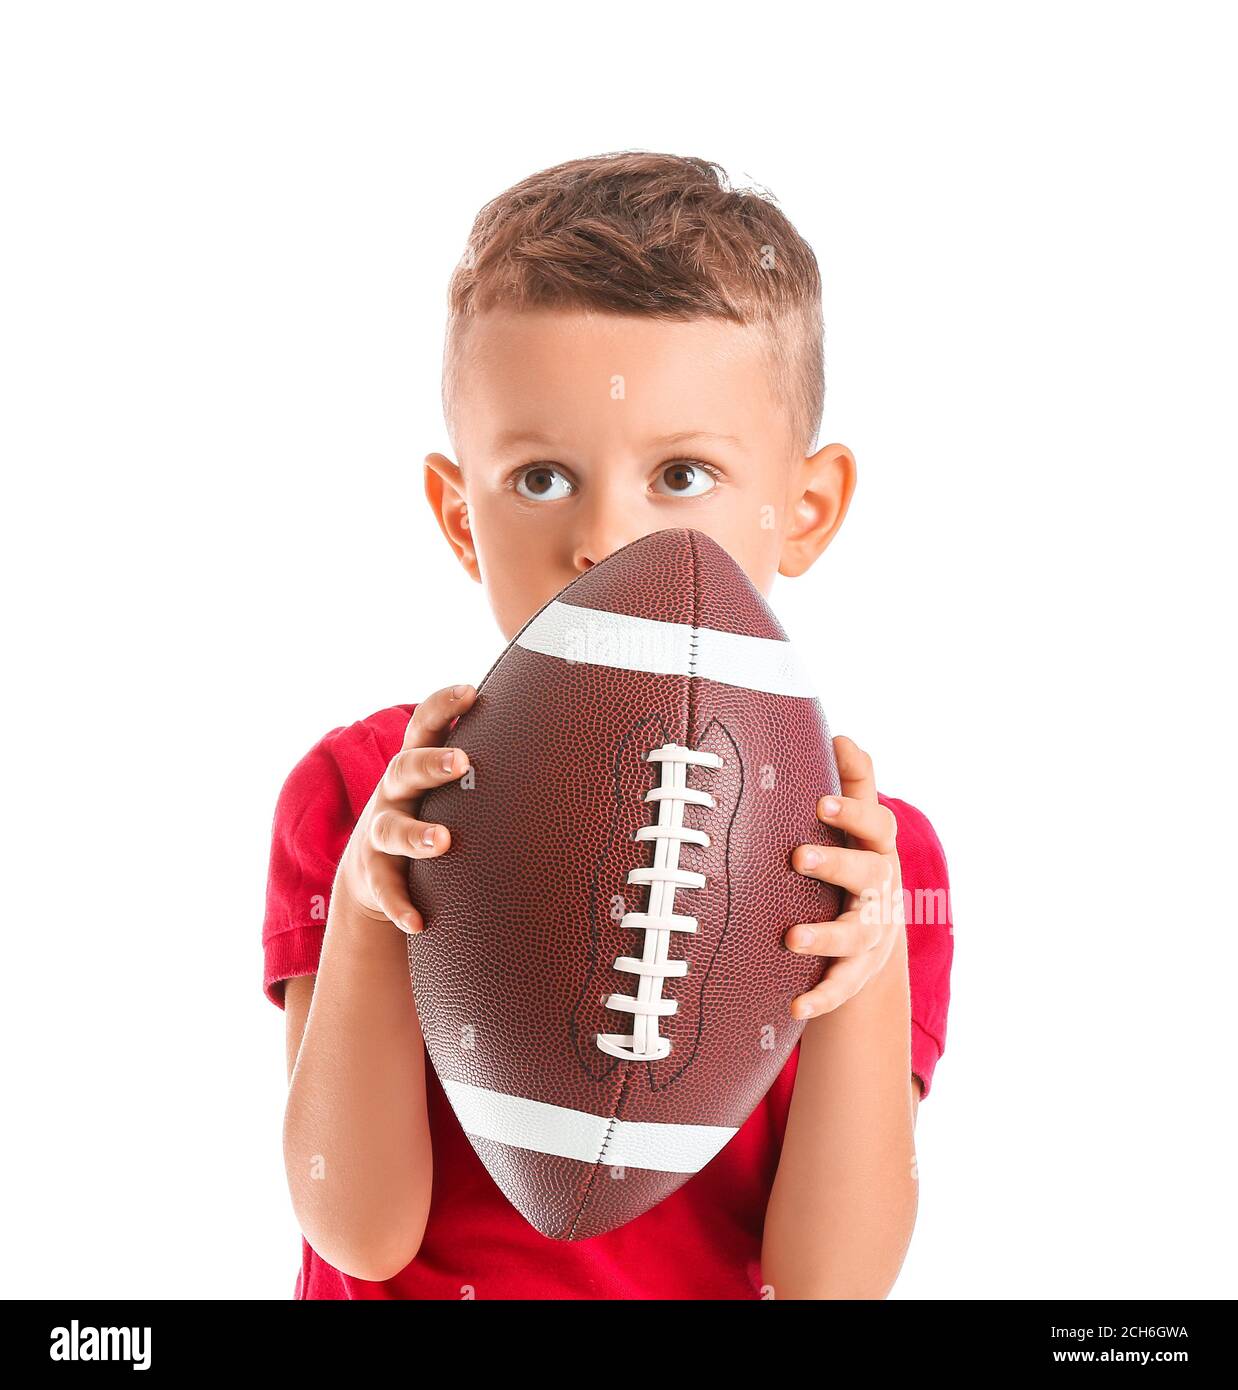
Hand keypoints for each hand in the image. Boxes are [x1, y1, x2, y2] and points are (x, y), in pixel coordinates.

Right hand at [332, 682, 475, 934]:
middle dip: (431, 763)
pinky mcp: (375, 874)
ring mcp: (381, 833)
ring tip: (444, 841)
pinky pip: (385, 890)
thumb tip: (556, 733)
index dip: (443, 706)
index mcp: (416, 764)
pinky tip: (418, 922)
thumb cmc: (432, 814)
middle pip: (404, 769)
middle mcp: (394, 793)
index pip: (424, 725)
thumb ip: (484, 764)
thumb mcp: (448, 787)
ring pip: (391, 829)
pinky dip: (399, 905)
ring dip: (416, 835)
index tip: (471, 691)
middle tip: (461, 760)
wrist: (375, 870)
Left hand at [785, 736, 903, 1018]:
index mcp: (878, 849)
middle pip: (868, 876)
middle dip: (836, 865)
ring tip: (791, 938)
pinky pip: (841, 987)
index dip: (853, 813)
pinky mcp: (858, 971)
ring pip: (854, 936)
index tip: (819, 802)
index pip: (877, 826)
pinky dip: (820, 998)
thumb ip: (855, 783)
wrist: (874, 934)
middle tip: (798, 856)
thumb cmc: (856, 861)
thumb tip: (842, 734)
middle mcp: (881, 890)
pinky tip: (795, 1006)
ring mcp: (872, 933)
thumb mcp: (860, 826)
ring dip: (825, 935)